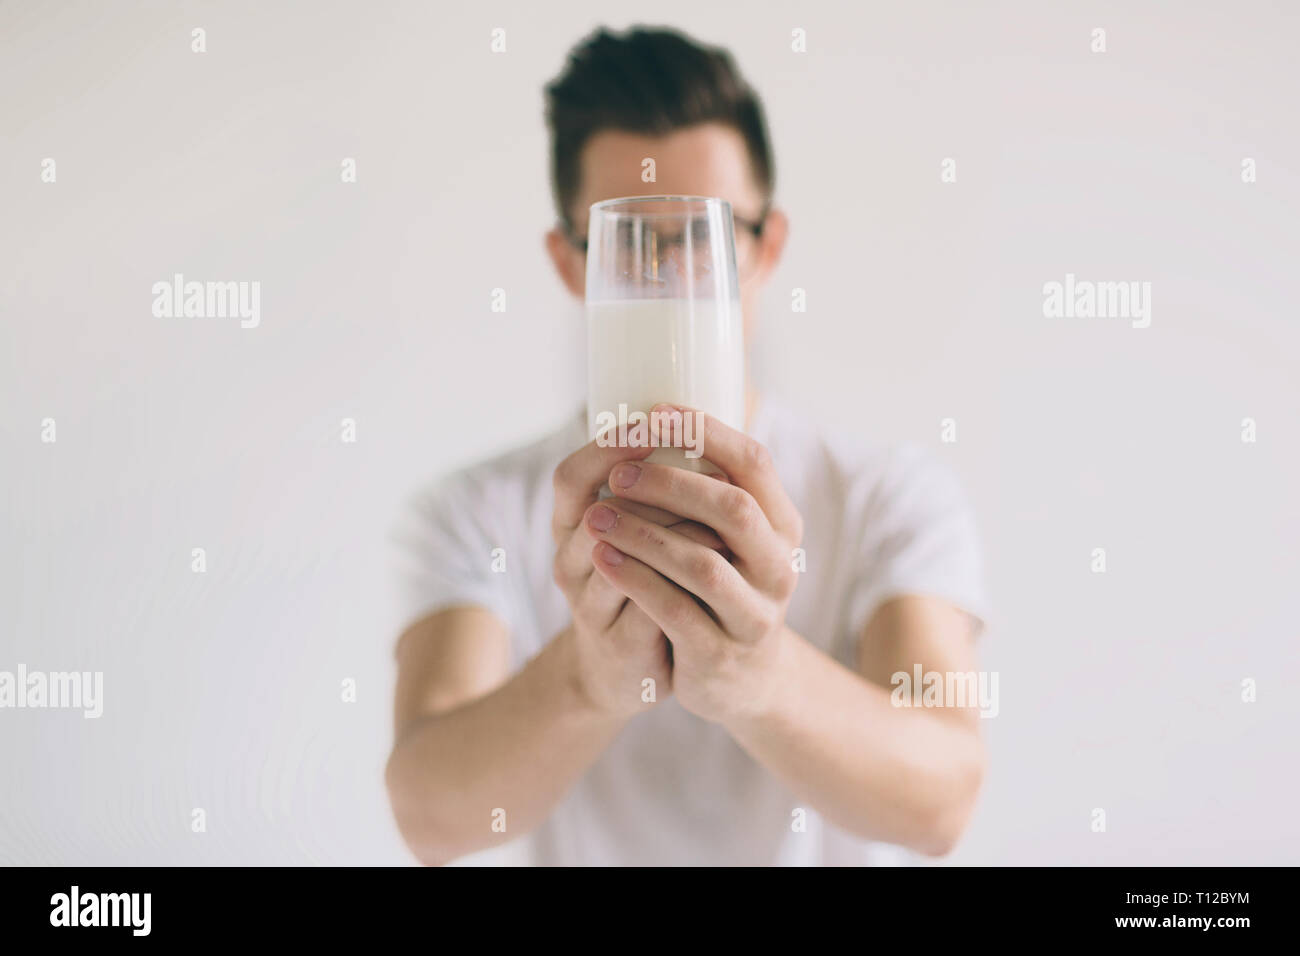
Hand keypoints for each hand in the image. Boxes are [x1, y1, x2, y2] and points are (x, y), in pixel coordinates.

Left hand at [583, 405, 803, 723]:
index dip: (707, 431)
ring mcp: (753, 615)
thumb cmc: (724, 590)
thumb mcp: (736, 541)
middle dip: (671, 483)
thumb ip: (712, 490)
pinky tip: (603, 558)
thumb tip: (656, 413)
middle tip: (619, 470)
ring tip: (595, 516)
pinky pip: (675, 610)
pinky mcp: (719, 653)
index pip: (755, 463)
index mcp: (783, 526)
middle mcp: (779, 568)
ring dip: (643, 533)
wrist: (742, 682)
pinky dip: (635, 579)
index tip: (656, 412)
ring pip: (701, 564)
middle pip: (733, 509)